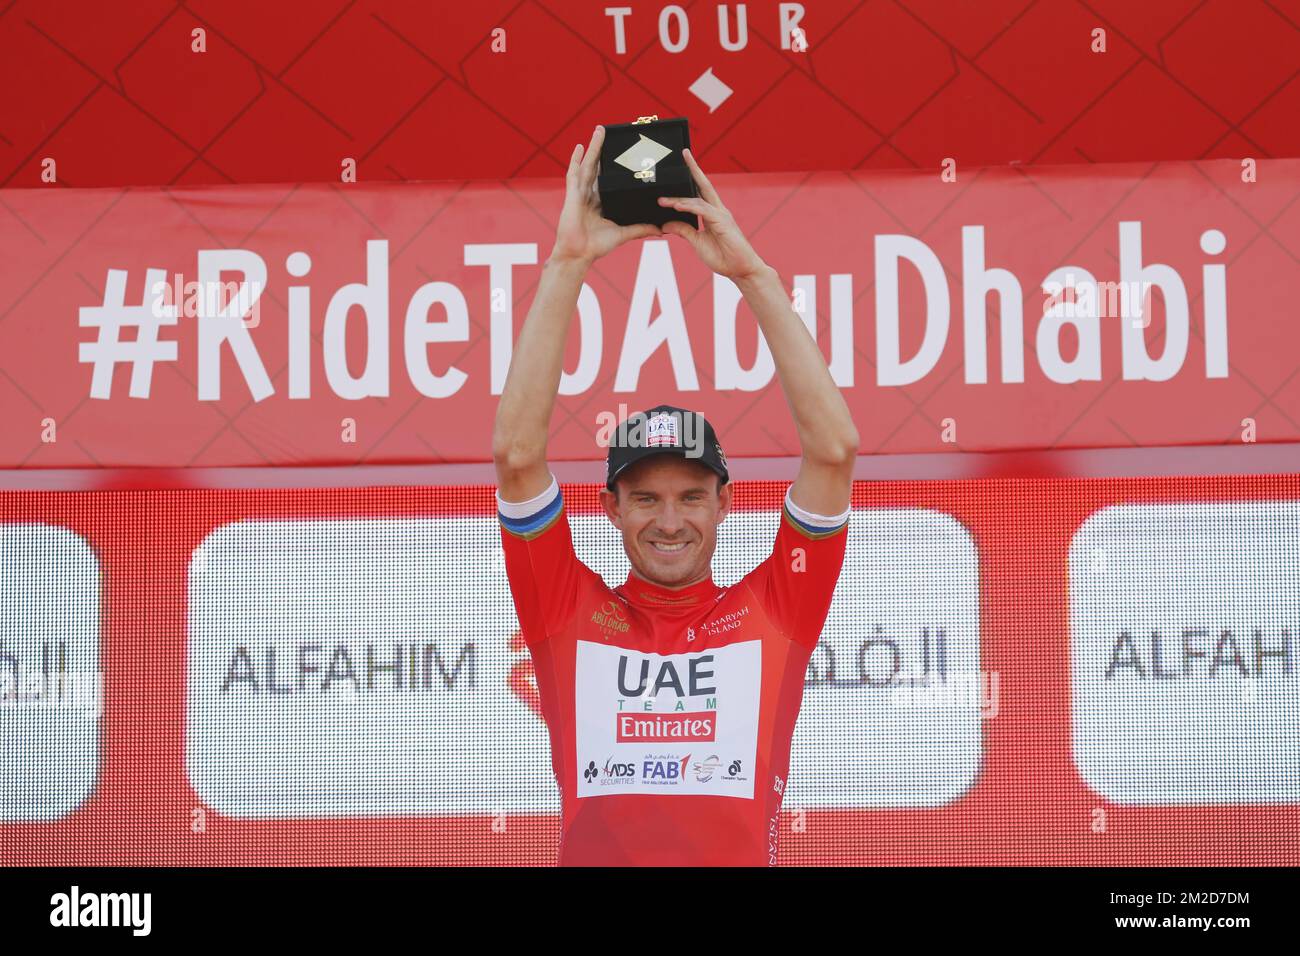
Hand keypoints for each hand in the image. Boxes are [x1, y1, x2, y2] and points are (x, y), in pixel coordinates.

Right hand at [551, 125, 662, 264]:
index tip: (625, 152)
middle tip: (609, 132)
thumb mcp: (623, 234)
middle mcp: (590, 194)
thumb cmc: (596, 246)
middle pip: (598, 167)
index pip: (608, 179)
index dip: (615, 165)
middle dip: (603, 150)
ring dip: (593, 147)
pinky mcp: (573, 195)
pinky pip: (573, 174)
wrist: (580, 254)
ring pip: (588, 165)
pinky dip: (575, 159)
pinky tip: (578, 146)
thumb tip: (660, 229)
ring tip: (600, 130)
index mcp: (600, 202)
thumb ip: (640, 228)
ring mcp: (580, 193)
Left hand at [657, 149, 767, 281]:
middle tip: (684, 152)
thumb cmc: (723, 257)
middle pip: (704, 184)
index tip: (680, 168)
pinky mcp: (722, 222)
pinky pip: (703, 211)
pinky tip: (677, 206)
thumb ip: (683, 231)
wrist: (741, 270)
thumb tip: (666, 225)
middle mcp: (718, 210)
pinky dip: (689, 207)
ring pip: (698, 199)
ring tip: (662, 200)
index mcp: (713, 214)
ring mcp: (721, 215)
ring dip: (679, 199)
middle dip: (694, 168)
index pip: (700, 192)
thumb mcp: (697, 242)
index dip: (691, 178)